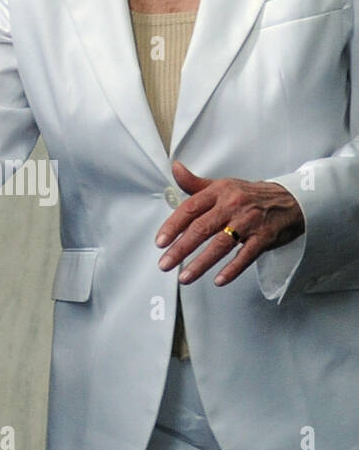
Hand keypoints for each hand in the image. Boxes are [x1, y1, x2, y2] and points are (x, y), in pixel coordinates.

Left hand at [156, 161, 304, 285]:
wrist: (290, 199)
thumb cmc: (249, 195)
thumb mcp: (222, 185)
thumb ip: (195, 183)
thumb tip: (175, 169)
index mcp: (218, 192)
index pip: (189, 208)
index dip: (172, 226)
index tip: (160, 242)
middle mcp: (231, 205)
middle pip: (201, 228)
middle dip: (181, 249)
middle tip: (165, 264)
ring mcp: (249, 222)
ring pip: (220, 244)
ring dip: (201, 263)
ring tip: (185, 276)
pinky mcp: (264, 237)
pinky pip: (246, 255)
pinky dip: (232, 269)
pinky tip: (219, 279)